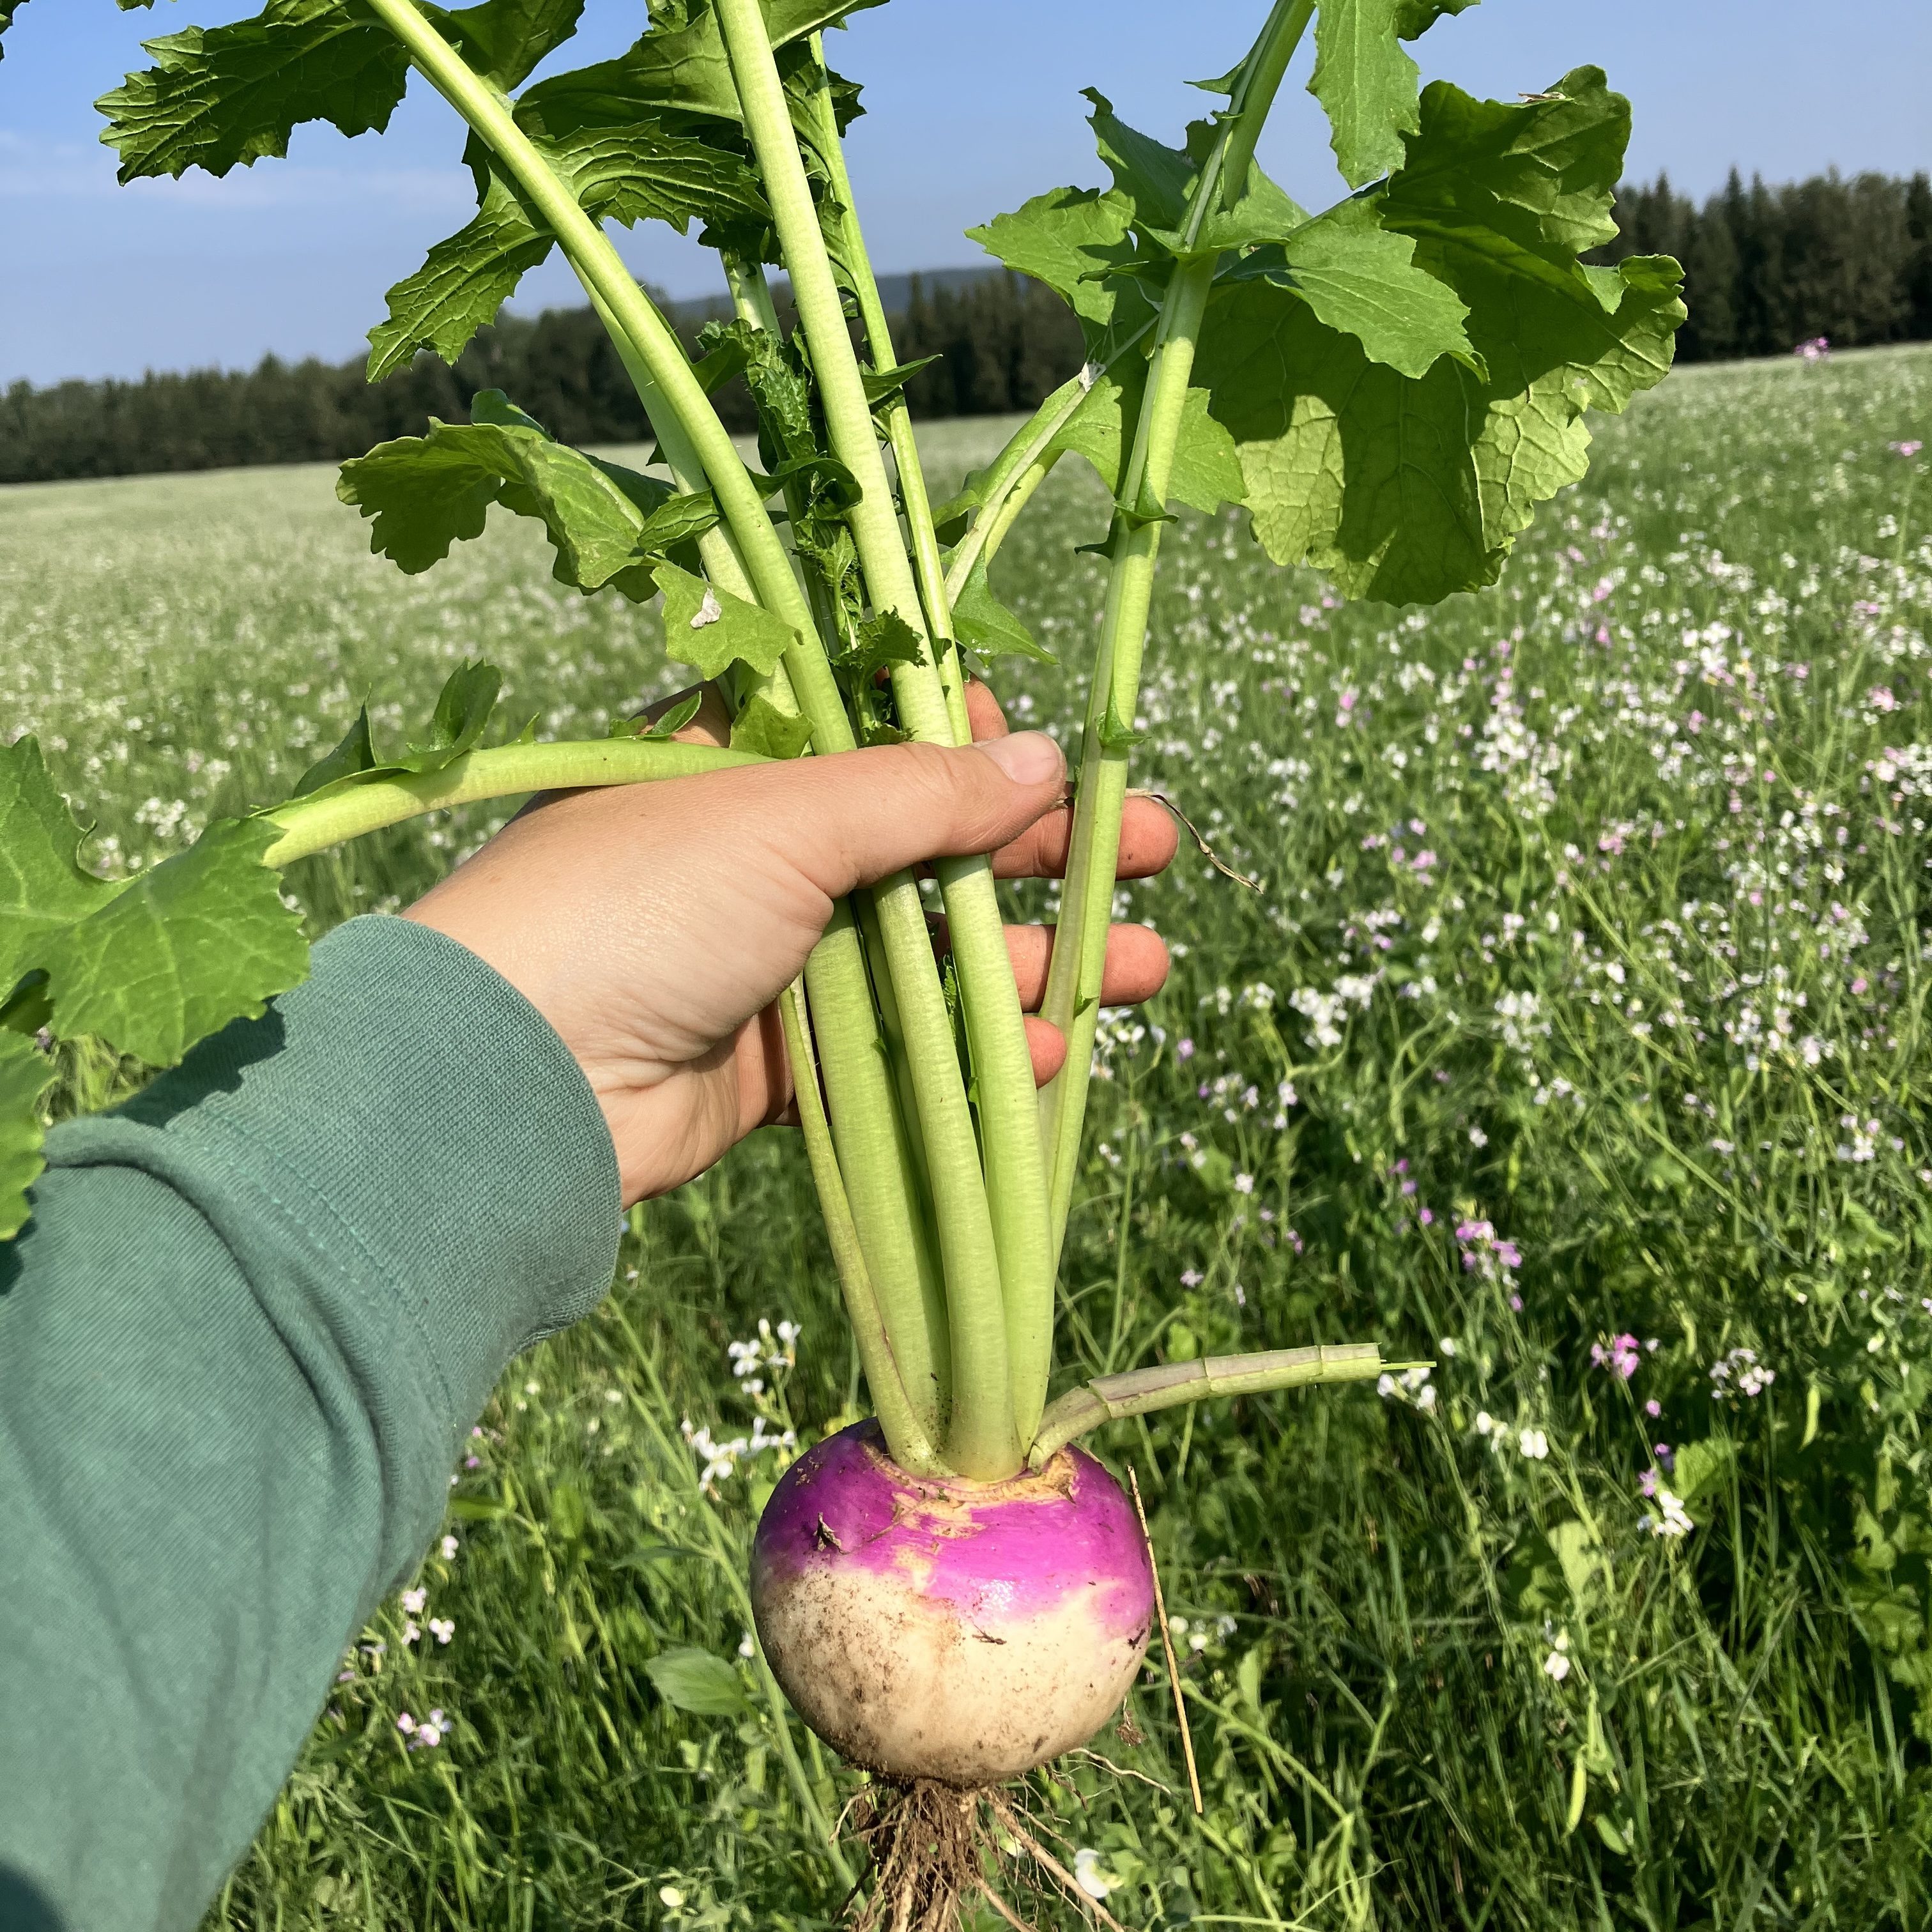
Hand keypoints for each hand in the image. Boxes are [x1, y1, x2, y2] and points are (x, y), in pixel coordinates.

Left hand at [404, 681, 1176, 1203]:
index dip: (977, 742)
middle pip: (930, 845)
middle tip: (1148, 852)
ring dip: (1034, 958)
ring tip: (1145, 967)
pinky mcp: (780, 1065)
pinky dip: (971, 1051)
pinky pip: (900, 1051)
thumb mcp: (785, 815)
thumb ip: (923, 793)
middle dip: (1042, 852)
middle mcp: (760, 853)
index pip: (884, 731)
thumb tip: (1044, 756)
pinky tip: (1046, 1049)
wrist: (514, 1081)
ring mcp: (772, 961)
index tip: (1056, 757)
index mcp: (744, 759)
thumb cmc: (634, 901)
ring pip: (929, 954)